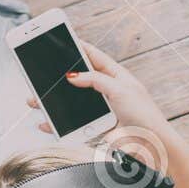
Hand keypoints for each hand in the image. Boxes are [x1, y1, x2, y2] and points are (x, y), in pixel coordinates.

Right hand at [29, 41, 176, 160]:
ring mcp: (102, 111)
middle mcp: (107, 91)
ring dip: (52, 103)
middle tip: (39, 74)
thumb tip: (73, 76)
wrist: (154, 148)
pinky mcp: (98, 129)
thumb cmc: (144, 116)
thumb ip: (96, 80)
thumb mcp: (120, 90)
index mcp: (116, 76)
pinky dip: (59, 125)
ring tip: (34, 100)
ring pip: (72, 103)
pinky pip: (74, 125)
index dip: (77, 47)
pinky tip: (46, 123)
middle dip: (57, 78)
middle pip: (78, 80)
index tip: (60, 39)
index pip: (93, 56)